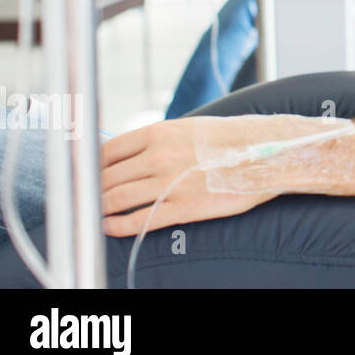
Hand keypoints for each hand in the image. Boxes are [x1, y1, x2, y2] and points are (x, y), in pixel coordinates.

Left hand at [99, 118, 278, 237]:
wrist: (268, 153)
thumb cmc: (233, 138)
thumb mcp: (190, 127)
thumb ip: (158, 140)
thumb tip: (128, 154)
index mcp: (160, 133)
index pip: (108, 150)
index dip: (91, 166)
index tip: (86, 174)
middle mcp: (159, 156)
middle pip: (107, 177)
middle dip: (93, 189)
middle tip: (86, 198)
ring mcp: (169, 183)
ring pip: (116, 198)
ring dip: (99, 208)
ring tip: (93, 213)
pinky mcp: (183, 207)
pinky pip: (139, 220)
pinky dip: (117, 225)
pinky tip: (108, 226)